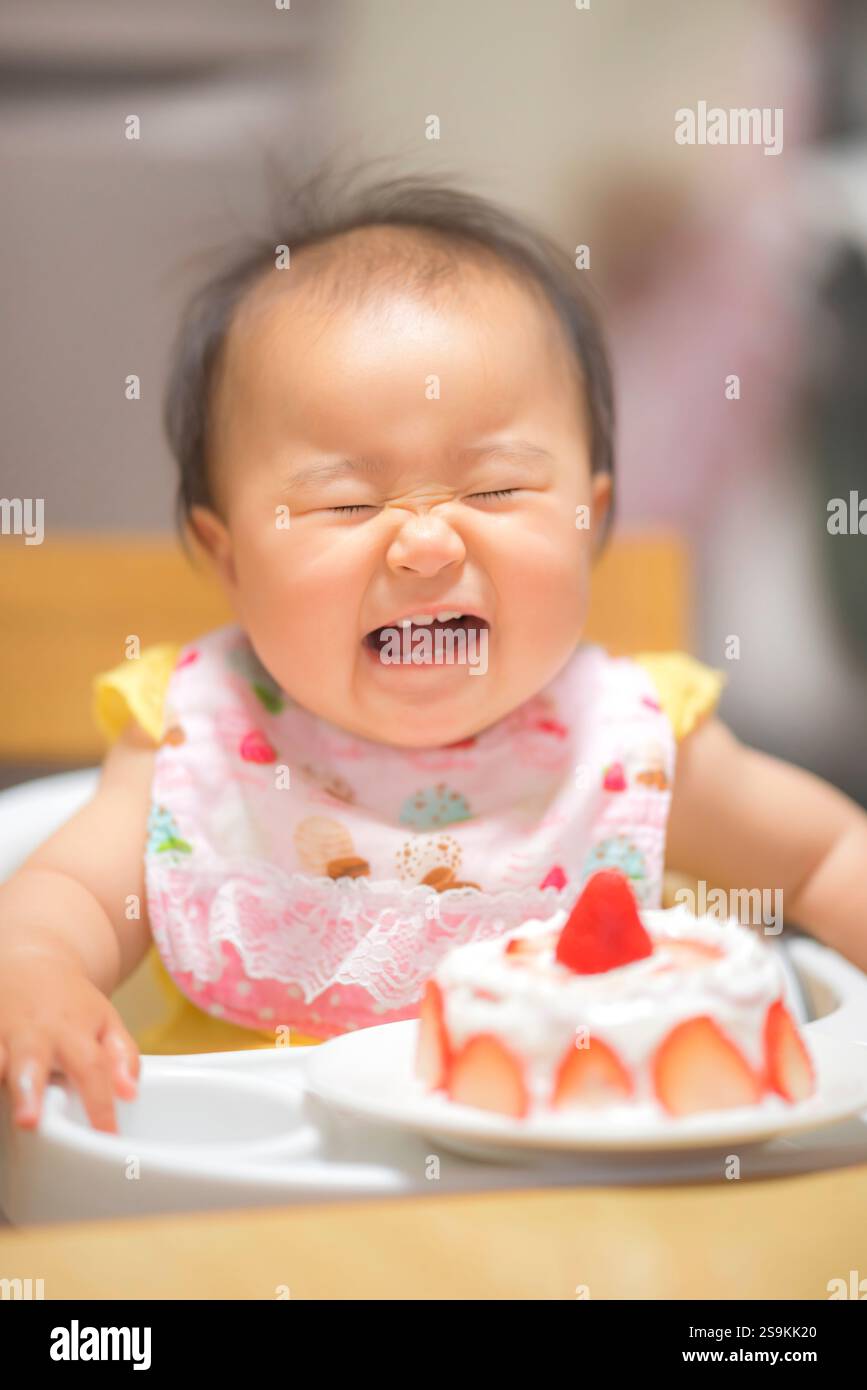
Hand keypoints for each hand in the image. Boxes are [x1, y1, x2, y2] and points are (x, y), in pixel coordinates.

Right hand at [0, 949, 139, 1132]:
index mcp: (71, 1031)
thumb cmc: (72, 1004)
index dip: (99, 1103)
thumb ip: (121, 1057)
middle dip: (28, 1091)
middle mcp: (33, 1033)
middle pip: (31, 1062)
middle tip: (29, 1122)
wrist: (32, 962)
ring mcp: (0, 1033)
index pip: (90, 1068)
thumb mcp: (106, 1022)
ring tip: (4, 1110)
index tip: (107, 1134)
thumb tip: (130, 1093)